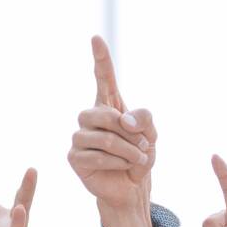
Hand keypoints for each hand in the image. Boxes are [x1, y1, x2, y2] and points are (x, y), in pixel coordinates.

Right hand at [67, 36, 156, 226]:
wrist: (132, 188)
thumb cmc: (139, 157)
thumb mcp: (151, 134)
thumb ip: (143, 118)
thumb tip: (123, 119)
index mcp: (109, 105)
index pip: (103, 77)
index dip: (101, 58)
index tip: (96, 38)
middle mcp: (90, 117)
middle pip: (104, 114)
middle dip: (130, 132)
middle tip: (145, 145)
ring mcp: (80, 137)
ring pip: (103, 138)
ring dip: (127, 150)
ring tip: (138, 158)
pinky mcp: (75, 158)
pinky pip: (96, 157)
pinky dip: (117, 163)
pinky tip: (123, 167)